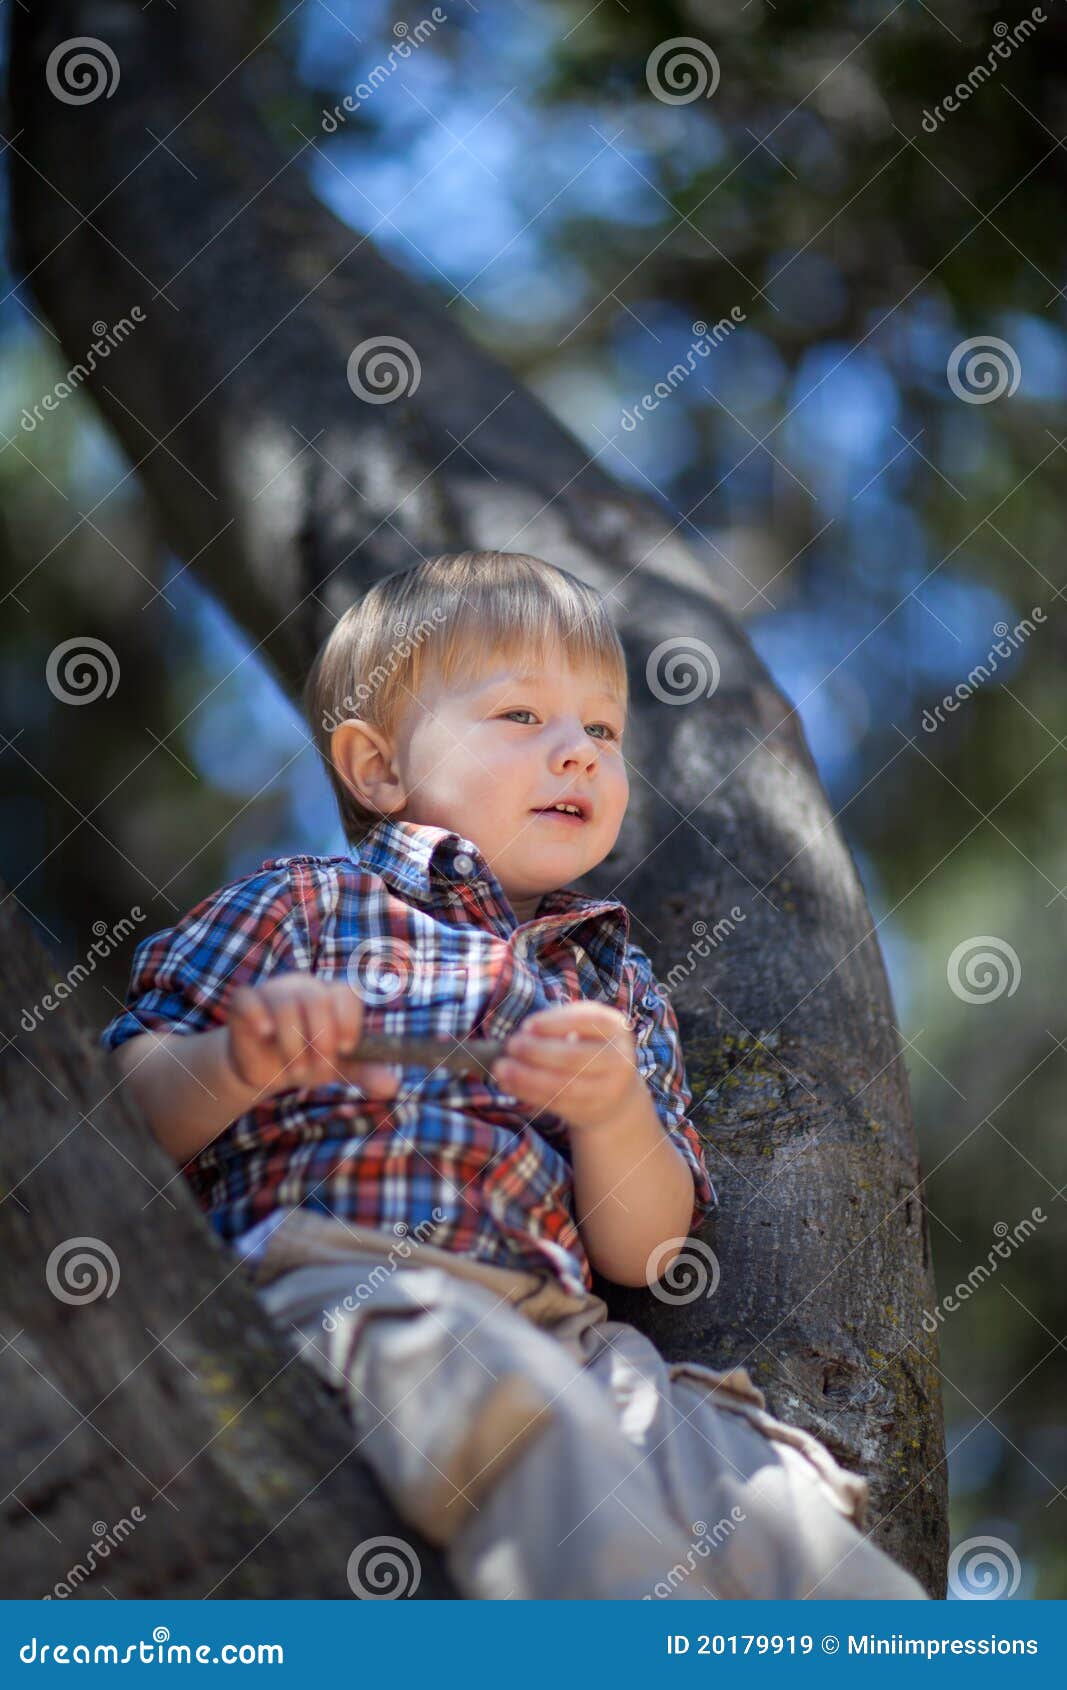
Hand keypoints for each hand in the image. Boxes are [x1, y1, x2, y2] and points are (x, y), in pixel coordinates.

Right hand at [225, 975, 400, 1101]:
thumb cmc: (307, 1059)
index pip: (346, 994)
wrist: (265, 1072)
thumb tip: (393, 1085)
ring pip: (285, 1004)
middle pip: (317, 999)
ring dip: (293, 1043)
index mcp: (330, 995)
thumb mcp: (339, 1068)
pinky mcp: (245, 1002)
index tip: (347, 1048)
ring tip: (296, 1069)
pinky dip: (258, 1016)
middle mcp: (303, 986)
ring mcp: (273, 990)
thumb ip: (365, 1072)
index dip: (349, 1021)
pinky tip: (265, 1033)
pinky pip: (249, 998)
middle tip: (319, 1066)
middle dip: (322, 1038)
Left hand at [491, 1001, 642, 1131]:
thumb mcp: (585, 1029)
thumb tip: (523, 1033)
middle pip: (574, 1057)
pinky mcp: (591, 1111)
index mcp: (617, 1028)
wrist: (616, 1092)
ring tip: (500, 1068)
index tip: (526, 1025)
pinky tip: (507, 1084)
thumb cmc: (589, 1048)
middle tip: (510, 1045)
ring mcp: (608, 1090)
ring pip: (563, 1086)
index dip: (555, 1023)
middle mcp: (619, 1059)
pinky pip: (555, 1103)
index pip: (588, 1021)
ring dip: (527, 1078)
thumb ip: (559, 1024)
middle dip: (537, 1051)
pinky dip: (527, 1093)